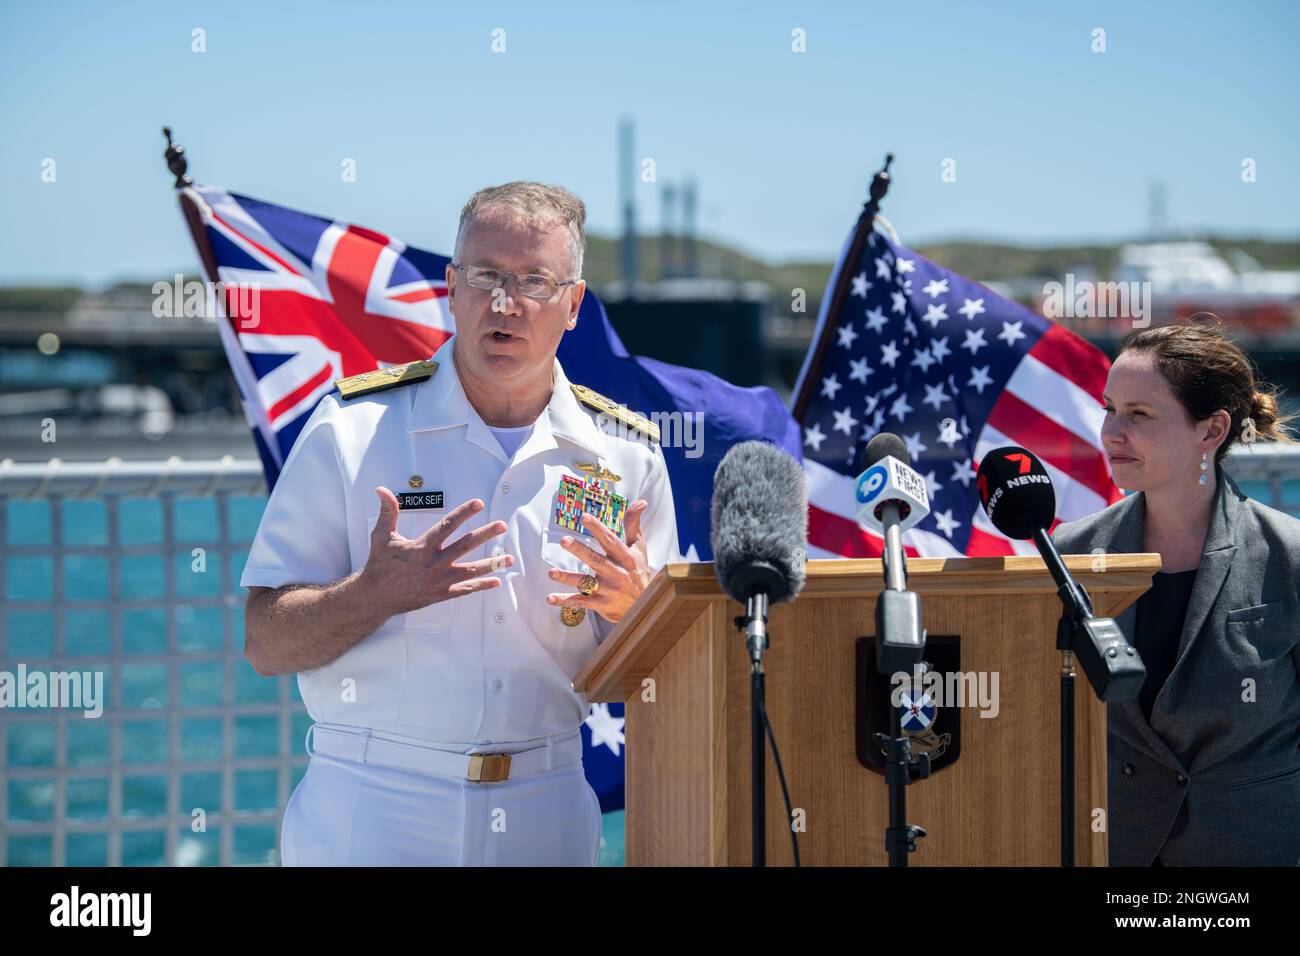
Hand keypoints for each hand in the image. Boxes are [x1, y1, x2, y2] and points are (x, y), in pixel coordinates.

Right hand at [360, 488, 512, 617]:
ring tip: (509, 559)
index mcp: (421, 547)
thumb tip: (382, 490)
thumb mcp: (381, 535)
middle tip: (502, 526)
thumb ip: (387, 511)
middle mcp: (433, 564)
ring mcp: (438, 580)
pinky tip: (496, 581)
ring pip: (470, 571)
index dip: (464, 513)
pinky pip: (464, 590)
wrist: (375, 596)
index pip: (447, 525)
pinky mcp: (440, 594)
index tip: (478, 503)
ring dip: (491, 564)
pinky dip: (481, 586)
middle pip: (464, 546)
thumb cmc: (379, 564)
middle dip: (485, 535)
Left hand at [547, 499, 651, 624]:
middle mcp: (616, 573)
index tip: (585, 517)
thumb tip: (640, 502)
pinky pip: (580, 602)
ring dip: (567, 578)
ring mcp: (608, 590)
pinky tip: (550, 598)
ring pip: (585, 583)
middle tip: (564, 540)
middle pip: (595, 560)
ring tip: (551, 573)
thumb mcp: (639, 548)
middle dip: (579, 550)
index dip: (598, 528)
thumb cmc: (638, 572)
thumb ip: (633, 525)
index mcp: (625, 557)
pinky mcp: (600, 604)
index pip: (610, 541)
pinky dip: (565, 601)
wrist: (646, 605)